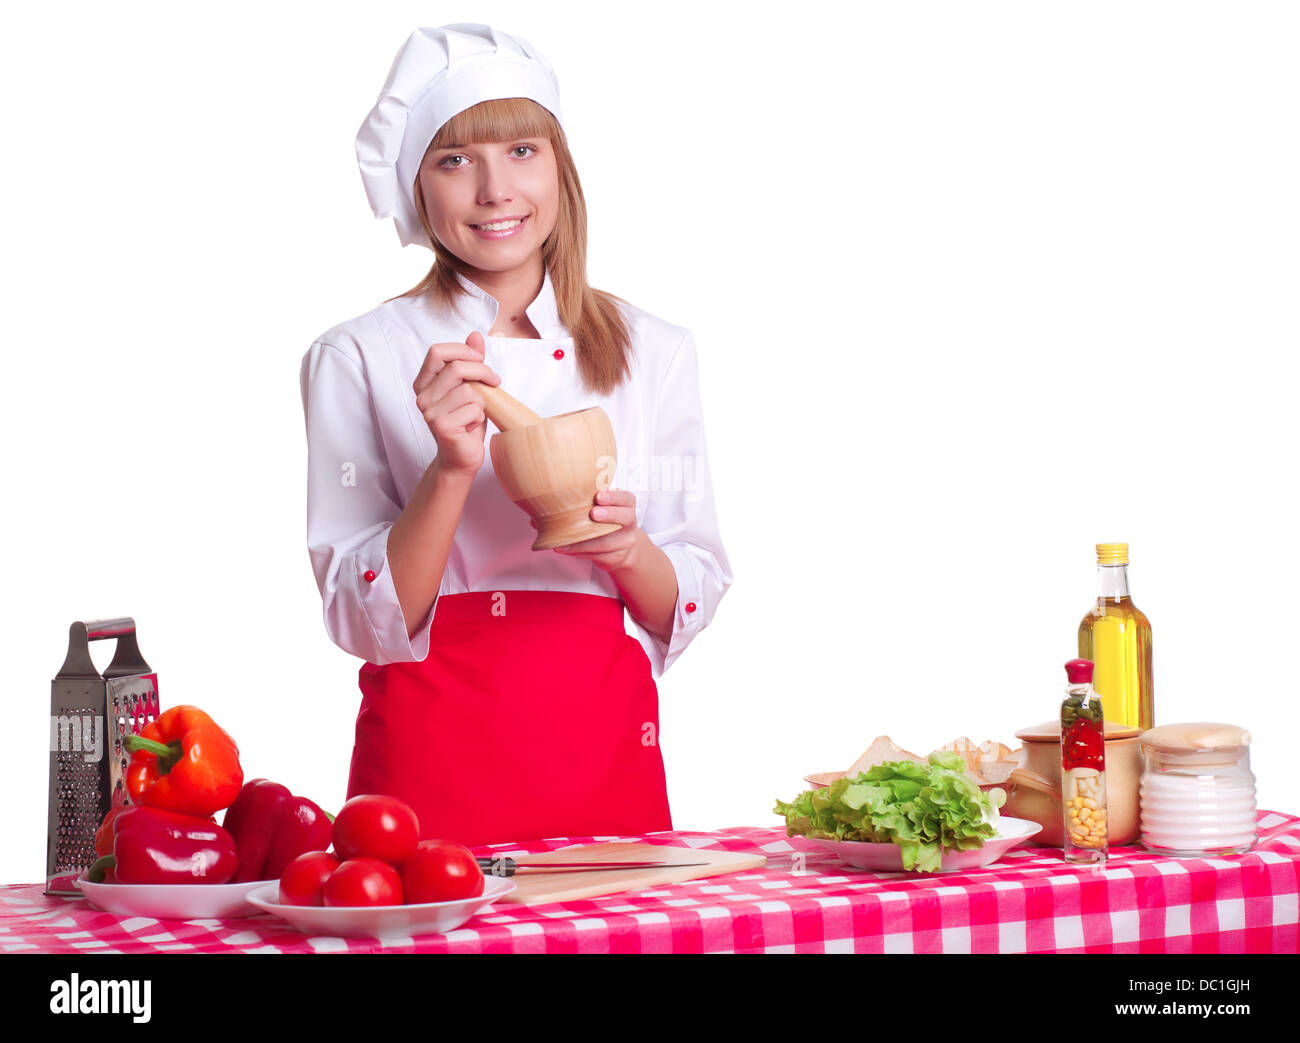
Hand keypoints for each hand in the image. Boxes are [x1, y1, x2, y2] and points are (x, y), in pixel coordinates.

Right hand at [412, 331, 500, 477]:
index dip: (462, 351)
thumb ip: (470, 362)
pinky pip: (473, 409)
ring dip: (482, 401)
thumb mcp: (470, 387)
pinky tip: (471, 426)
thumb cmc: (465, 422)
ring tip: (476, 412)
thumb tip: (475, 335)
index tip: (480, 360)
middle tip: (494, 382)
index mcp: (425, 382)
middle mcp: (422, 396)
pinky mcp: (442, 426)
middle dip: (482, 372)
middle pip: (456, 368)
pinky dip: (480, 416)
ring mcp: (429, 412)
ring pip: (468, 390)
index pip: (437, 352)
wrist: (461, 457)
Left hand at [554, 488, 646, 573]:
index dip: (613, 497)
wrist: (620, 546)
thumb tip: (559, 494)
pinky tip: (564, 548)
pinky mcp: (616, 558)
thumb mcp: (604, 506)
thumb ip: (591, 498)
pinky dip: (578, 552)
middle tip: (593, 513)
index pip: (626, 498)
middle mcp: (630, 523)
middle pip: (626, 518)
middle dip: (609, 514)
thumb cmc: (604, 519)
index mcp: (627, 505)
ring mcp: (625, 542)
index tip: (598, 495)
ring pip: (607, 543)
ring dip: (584, 542)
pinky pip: (597, 556)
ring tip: (563, 540)